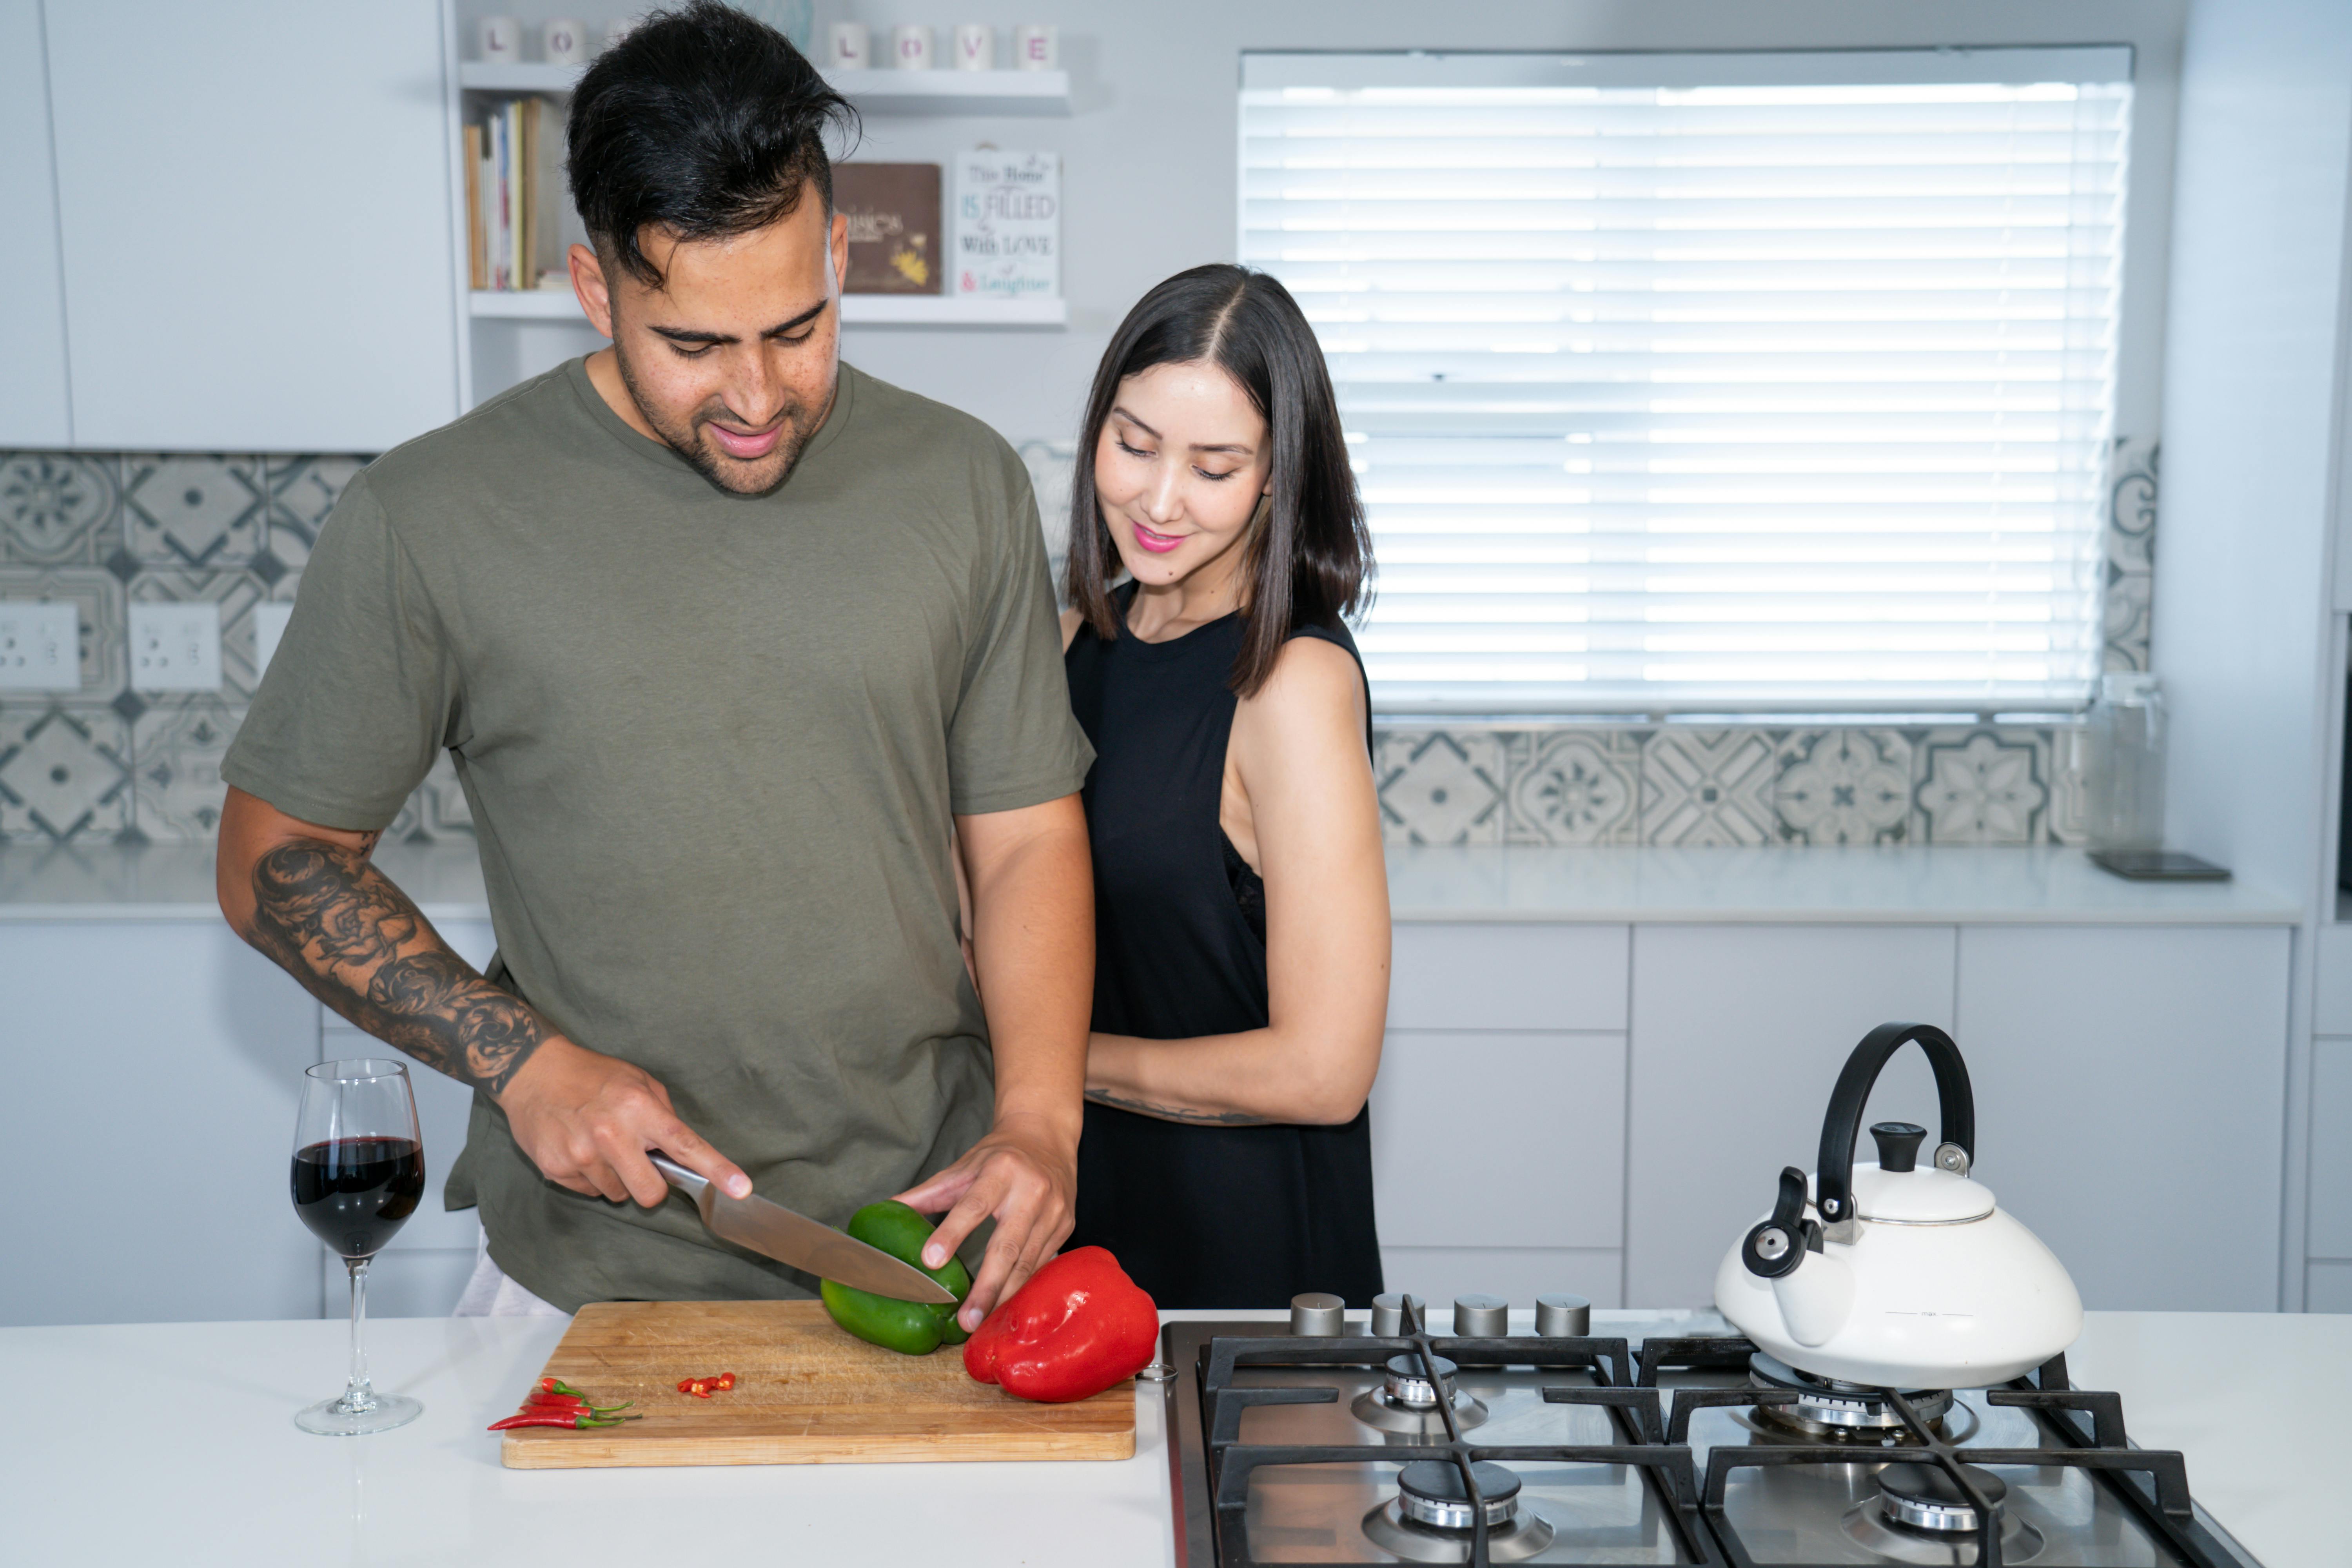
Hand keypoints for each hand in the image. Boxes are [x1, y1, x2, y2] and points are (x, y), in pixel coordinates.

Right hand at [498, 1035, 750, 1207]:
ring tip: (600, 1145)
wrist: (533, 1072)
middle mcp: (611, 1134)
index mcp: (639, 1108)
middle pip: (650, 1192)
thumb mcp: (638, 1081)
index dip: (717, 1169)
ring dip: (616, 1178)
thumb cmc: (592, 1076)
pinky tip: (579, 1148)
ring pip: (618, 1194)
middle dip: (651, 1186)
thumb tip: (680, 1150)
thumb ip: (663, 1114)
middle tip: (638, 1163)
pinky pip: (589, 1192)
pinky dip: (589, 1177)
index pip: (685, 1145)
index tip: (740, 1188)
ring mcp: (582, 1154)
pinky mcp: (557, 1168)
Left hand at [893, 1111, 1076, 1332]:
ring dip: (1003, 1295)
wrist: (1047, 1136)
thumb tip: (886, 1209)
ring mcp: (1054, 1210)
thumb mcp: (963, 1166)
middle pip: (1007, 1246)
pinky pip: (1042, 1263)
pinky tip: (1005, 1304)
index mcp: (1001, 1170)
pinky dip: (1022, 1285)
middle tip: (966, 1320)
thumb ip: (927, 1193)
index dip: (952, 1233)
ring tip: (980, 1321)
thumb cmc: (999, 1155)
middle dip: (986, 1286)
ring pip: (1027, 1262)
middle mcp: (1032, 1190)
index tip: (930, 1261)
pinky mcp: (1067, 1226)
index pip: (974, 1205)